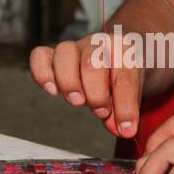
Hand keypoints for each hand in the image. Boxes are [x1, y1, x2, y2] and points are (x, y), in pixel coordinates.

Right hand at [29, 33, 143, 138]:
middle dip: (96, 94)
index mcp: (125, 51)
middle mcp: (99, 44)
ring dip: (69, 83)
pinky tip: (52, 90)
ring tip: (77, 101)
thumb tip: (121, 129)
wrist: (116, 57)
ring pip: (65, 53)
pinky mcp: (54, 54)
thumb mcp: (133, 93)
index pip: (125, 78)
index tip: (126, 128)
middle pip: (92, 63)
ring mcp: (76, 47)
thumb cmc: (123, 76)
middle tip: (101, 111)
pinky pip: (40, 56)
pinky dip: (42, 73)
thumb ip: (126, 111)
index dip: (125, 106)